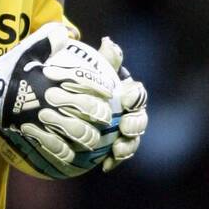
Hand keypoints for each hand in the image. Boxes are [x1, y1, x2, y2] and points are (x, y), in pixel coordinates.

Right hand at [0, 22, 114, 170]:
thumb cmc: (9, 69)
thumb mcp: (28, 49)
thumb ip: (49, 39)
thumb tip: (67, 32)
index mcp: (52, 75)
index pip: (83, 80)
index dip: (99, 86)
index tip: (109, 91)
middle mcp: (52, 96)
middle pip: (85, 107)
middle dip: (99, 114)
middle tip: (105, 117)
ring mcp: (43, 115)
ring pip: (75, 129)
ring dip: (87, 135)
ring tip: (93, 139)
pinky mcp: (33, 130)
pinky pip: (54, 145)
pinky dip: (65, 151)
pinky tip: (71, 154)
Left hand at [93, 37, 147, 172]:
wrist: (68, 104)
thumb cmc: (82, 84)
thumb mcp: (88, 68)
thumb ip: (99, 58)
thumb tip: (107, 42)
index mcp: (126, 93)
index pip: (137, 93)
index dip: (134, 96)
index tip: (124, 98)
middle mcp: (129, 113)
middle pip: (140, 118)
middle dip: (136, 123)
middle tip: (125, 126)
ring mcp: (122, 132)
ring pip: (133, 140)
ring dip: (128, 145)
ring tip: (117, 150)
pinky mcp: (112, 149)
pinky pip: (118, 157)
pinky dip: (115, 161)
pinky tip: (105, 166)